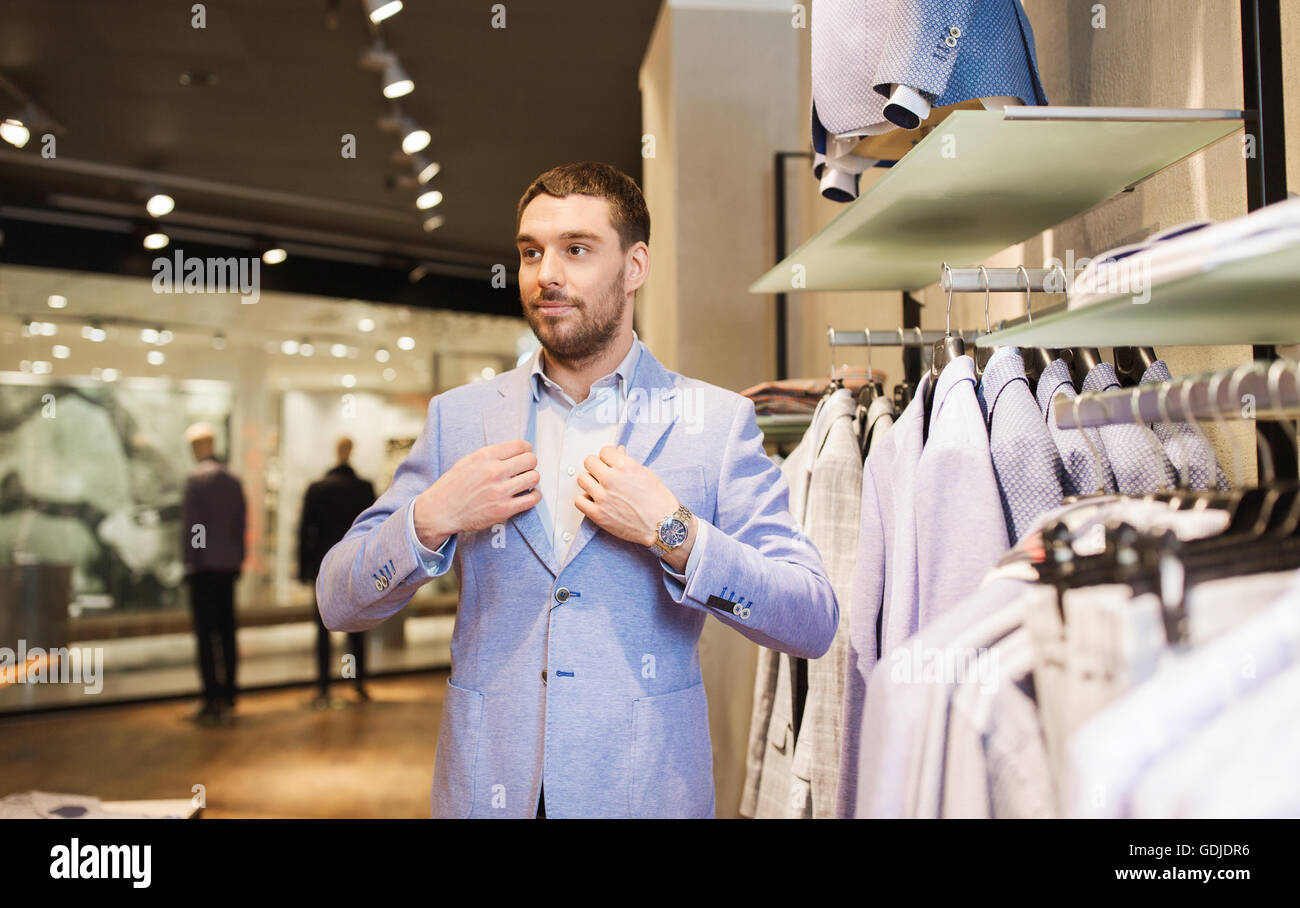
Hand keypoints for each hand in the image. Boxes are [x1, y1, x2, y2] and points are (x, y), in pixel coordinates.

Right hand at [412, 439, 540, 546]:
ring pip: (534, 477)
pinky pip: (532, 499)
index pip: (520, 445)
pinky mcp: (504, 510)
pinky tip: (528, 494)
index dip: (526, 449)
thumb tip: (516, 452)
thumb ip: (491, 455)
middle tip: (524, 469)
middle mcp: (494, 472)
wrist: (441, 511)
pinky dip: (534, 495)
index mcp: (485, 456)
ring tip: (524, 482)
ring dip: (532, 479)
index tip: (525, 454)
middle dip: (530, 464)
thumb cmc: (453, 486)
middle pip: (530, 460)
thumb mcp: (468, 461)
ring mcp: (500, 491)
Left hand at [575, 445, 678, 547]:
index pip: (604, 451)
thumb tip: (618, 451)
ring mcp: (603, 497)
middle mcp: (611, 479)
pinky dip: (585, 500)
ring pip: (582, 479)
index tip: (609, 464)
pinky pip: (579, 500)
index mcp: (625, 466)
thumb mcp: (646, 474)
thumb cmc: (659, 501)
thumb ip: (627, 462)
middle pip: (589, 461)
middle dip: (596, 466)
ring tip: (598, 488)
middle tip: (602, 475)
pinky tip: (594, 502)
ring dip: (589, 482)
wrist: (663, 526)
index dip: (607, 458)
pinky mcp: (598, 514)